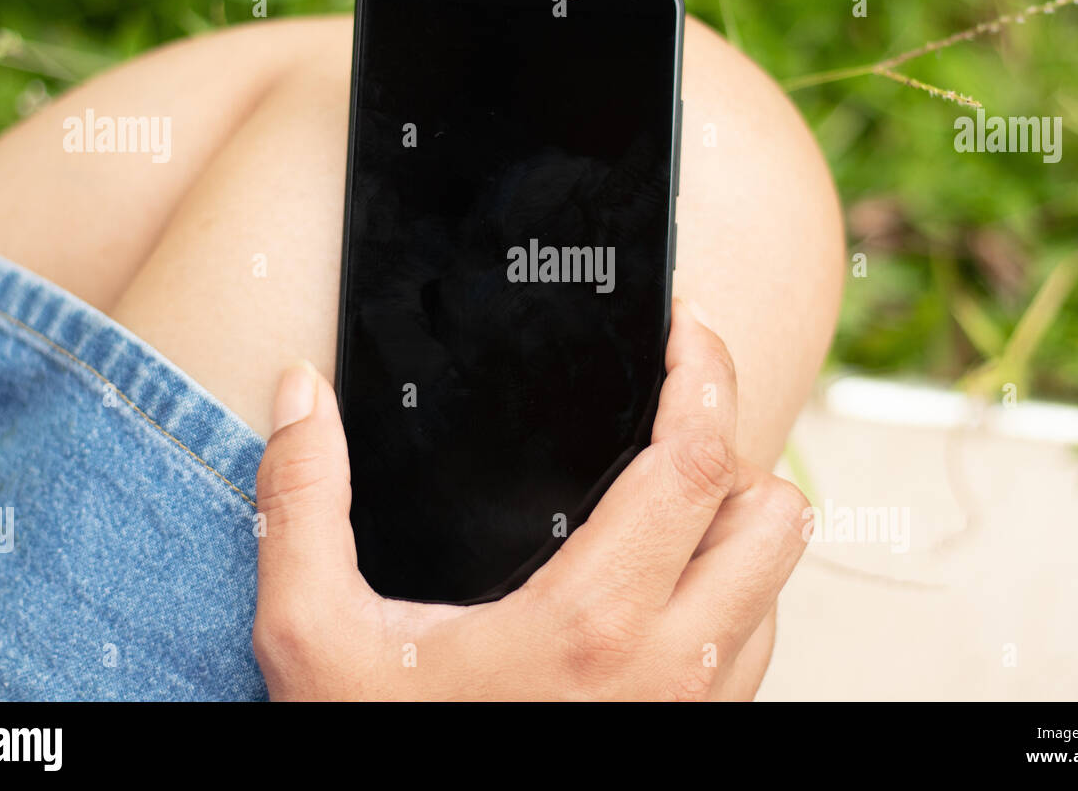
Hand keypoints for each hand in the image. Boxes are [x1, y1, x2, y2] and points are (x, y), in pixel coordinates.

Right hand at [252, 299, 808, 699]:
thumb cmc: (378, 757)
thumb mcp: (314, 640)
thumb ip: (301, 506)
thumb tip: (300, 397)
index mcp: (589, 622)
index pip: (695, 460)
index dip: (705, 371)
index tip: (686, 329)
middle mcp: (669, 668)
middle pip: (775, 513)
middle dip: (735, 448)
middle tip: (668, 424)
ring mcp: (696, 712)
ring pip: (777, 580)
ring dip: (735, 525)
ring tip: (664, 502)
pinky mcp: (700, 739)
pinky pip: (756, 641)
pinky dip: (731, 592)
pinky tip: (658, 585)